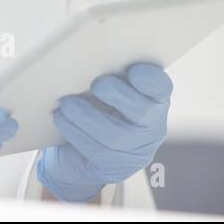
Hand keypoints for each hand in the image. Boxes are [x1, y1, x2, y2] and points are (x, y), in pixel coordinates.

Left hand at [36, 62, 171, 202]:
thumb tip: (89, 54)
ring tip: (67, 104)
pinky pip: (95, 151)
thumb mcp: (110, 92)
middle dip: (119, 96)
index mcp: (155, 101)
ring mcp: (135, 152)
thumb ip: (111, 76)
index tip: (134, 70)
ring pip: (115, 136)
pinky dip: (76, 132)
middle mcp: (151, 127)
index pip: (161, 88)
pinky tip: (62, 119)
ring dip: (87, 117)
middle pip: (143, 112)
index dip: (151, 80)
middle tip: (97, 84)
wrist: (82, 153)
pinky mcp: (113, 168)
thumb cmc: (99, 109)